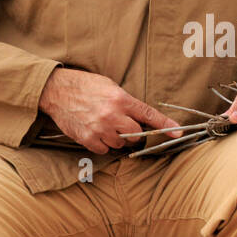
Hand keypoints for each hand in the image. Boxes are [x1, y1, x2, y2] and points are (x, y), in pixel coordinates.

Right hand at [39, 68, 182, 153]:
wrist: (57, 90)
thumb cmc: (85, 85)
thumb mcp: (109, 86)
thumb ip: (126, 101)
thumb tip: (140, 116)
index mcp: (120, 99)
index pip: (149, 114)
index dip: (165, 125)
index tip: (178, 132)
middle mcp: (112, 115)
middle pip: (136, 134)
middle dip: (133, 132)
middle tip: (124, 125)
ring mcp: (100, 128)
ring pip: (120, 144)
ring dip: (117, 138)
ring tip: (105, 126)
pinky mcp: (87, 139)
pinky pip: (104, 150)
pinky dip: (103, 144)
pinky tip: (96, 132)